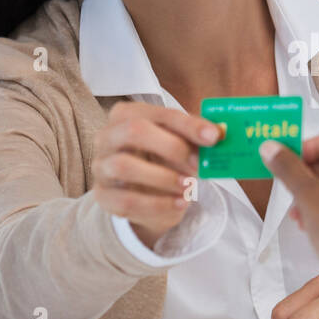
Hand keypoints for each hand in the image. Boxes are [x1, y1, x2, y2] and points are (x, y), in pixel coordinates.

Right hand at [91, 100, 221, 245]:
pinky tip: (179, 203)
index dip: (188, 125)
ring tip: (188, 186)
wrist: (144, 192)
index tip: (213, 137)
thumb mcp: (179, 143)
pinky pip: (126, 200)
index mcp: (127, 114)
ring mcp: (101, 166)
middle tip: (197, 164)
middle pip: (134, 131)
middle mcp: (107, 136)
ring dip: (163, 177)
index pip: (159, 113)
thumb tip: (218, 134)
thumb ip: (195, 136)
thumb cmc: (163, 158)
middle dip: (171, 146)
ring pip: (125, 166)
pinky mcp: (102, 195)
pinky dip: (157, 204)